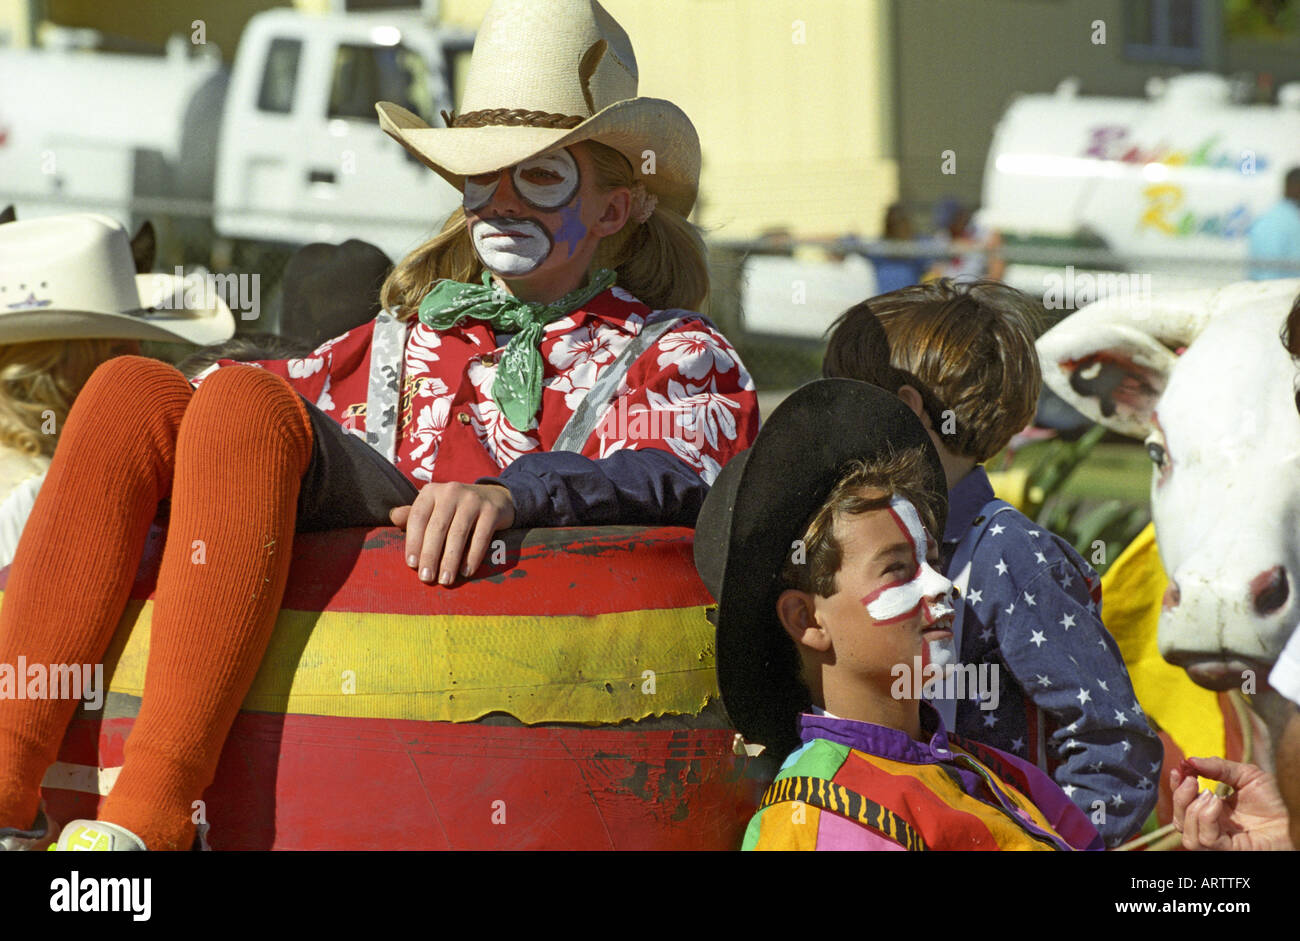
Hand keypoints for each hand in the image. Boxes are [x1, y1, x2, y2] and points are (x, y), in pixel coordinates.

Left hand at [388, 482, 514, 584]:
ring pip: (458, 534)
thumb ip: (414, 515)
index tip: (412, 565)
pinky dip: (473, 556)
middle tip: (427, 578)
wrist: (495, 497)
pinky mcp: (492, 510)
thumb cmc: (457, 508)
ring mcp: (473, 499)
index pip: (418, 518)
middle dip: (430, 555)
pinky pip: (481, 537)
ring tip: (446, 580)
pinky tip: (467, 572)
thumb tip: (393, 517)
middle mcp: (451, 492)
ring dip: (450, 560)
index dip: (413, 542)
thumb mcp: (435, 507)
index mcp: (432, 492)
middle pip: (437, 528)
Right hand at [1170, 756, 1293, 850]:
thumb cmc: (1275, 802)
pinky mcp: (1229, 851)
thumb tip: (1191, 760)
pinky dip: (1205, 818)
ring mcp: (1219, 843)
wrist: (1295, 819)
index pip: (1181, 805)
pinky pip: (1206, 839)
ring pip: (1187, 835)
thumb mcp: (1246, 775)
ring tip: (1210, 795)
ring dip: (1192, 810)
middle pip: (1179, 821)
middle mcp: (1212, 829)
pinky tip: (1216, 804)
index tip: (1178, 769)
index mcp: (1212, 812)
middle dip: (1180, 798)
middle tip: (1192, 780)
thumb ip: (1219, 767)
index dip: (1175, 788)